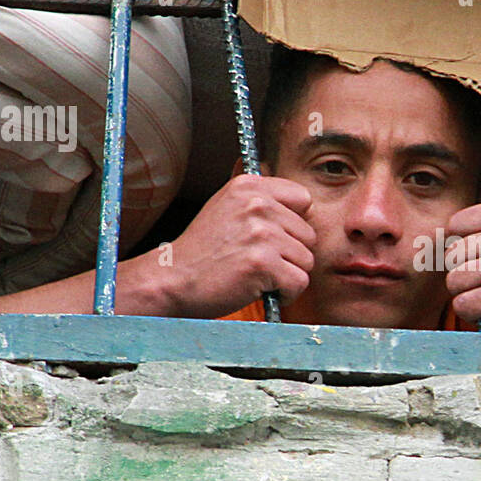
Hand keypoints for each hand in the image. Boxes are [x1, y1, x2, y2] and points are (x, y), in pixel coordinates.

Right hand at [158, 174, 315, 318]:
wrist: (172, 280)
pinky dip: (285, 293)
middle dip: (290, 254)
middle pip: (308, 234)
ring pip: (306, 260)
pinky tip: (260, 289)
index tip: (275, 238)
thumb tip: (303, 203)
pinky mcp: (263, 263)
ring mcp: (261, 233)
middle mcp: (257, 204)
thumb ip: (260, 201)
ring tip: (257, 276)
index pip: (303, 199)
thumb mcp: (226, 208)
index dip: (295, 224)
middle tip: (259, 262)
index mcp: (249, 186)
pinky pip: (299, 282)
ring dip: (287, 274)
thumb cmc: (202, 252)